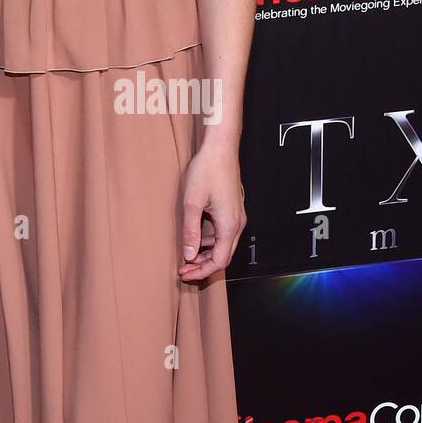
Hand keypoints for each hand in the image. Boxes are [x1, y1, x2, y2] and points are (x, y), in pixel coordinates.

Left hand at [178, 147, 245, 281]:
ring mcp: (236, 217)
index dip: (201, 271)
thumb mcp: (192, 203)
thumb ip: (190, 231)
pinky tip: (196, 238)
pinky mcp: (232, 209)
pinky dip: (210, 241)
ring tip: (187, 256)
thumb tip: (188, 256)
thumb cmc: (206, 171)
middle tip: (184, 270)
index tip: (184, 273)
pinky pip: (223, 233)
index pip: (219, 262)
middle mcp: (237, 224)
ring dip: (206, 253)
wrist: (220, 149)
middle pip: (223, 256)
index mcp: (229, 226)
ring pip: (223, 245)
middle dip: (203, 266)